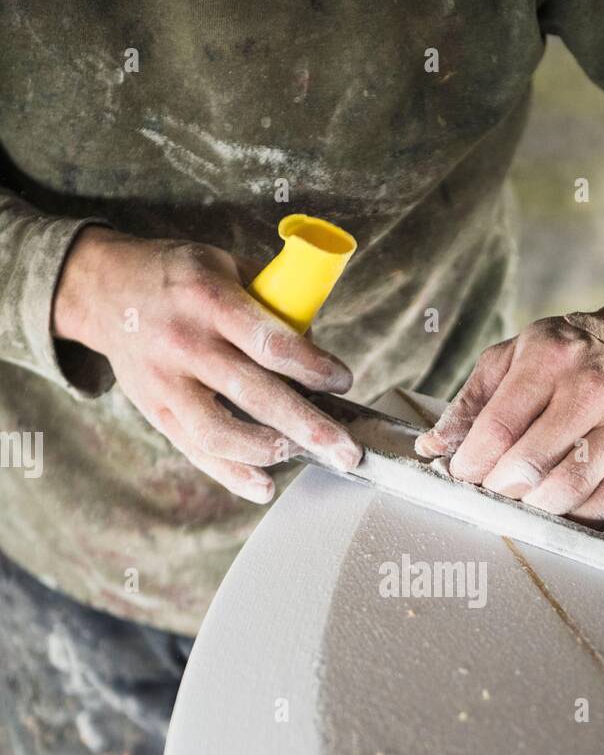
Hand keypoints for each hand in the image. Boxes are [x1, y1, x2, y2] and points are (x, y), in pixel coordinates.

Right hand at [52, 226, 361, 502]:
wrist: (106, 290)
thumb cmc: (181, 278)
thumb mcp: (227, 267)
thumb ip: (273, 305)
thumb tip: (316, 351)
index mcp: (210, 300)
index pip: (269, 342)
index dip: (312, 367)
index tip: (342, 381)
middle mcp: (185, 342)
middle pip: (253, 393)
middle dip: (307, 426)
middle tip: (346, 449)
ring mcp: (165, 381)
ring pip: (219, 431)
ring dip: (267, 451)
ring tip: (305, 455)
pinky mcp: (154, 410)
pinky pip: (194, 450)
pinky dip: (231, 474)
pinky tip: (263, 487)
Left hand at [415, 289, 603, 521]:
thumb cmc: (565, 358)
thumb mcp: (509, 359)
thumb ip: (469, 404)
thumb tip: (432, 447)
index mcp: (549, 358)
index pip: (498, 427)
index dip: (471, 462)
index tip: (462, 473)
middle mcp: (591, 388)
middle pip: (530, 462)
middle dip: (499, 487)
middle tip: (491, 489)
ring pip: (569, 488)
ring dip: (533, 506)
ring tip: (521, 498)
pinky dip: (574, 515)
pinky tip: (557, 503)